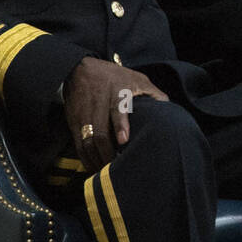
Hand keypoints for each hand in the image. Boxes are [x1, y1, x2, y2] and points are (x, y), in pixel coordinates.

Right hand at [63, 57, 169, 172]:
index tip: (123, 140)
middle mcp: (98, 105)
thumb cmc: (112, 76)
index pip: (117, 108)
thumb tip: (168, 106)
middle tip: (117, 167)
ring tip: (106, 172)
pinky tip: (94, 167)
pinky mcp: (74, 122)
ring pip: (87, 141)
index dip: (120, 125)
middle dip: (107, 152)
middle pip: (99, 132)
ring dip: (96, 159)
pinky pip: (78, 144)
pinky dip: (85, 158)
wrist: (79, 69)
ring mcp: (84, 115)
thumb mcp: (135, 78)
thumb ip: (152, 92)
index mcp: (116, 92)